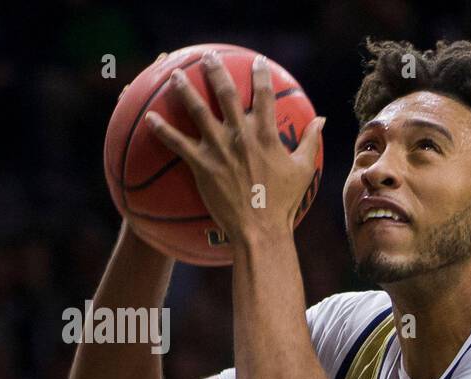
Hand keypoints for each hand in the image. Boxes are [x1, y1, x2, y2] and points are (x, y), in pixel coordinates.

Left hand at [147, 50, 322, 244]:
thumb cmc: (284, 202)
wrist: (260, 229)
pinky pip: (177, 143)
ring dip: (184, 89)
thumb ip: (311, 142)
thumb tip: (321, 120)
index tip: (258, 62)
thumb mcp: (304, 170)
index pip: (264, 96)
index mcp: (265, 135)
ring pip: (197, 110)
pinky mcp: (202, 165)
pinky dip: (162, 129)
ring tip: (175, 74)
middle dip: (216, 71)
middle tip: (208, 57)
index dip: (261, 75)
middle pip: (226, 93)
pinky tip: (149, 117)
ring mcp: (219, 149)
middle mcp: (240, 136)